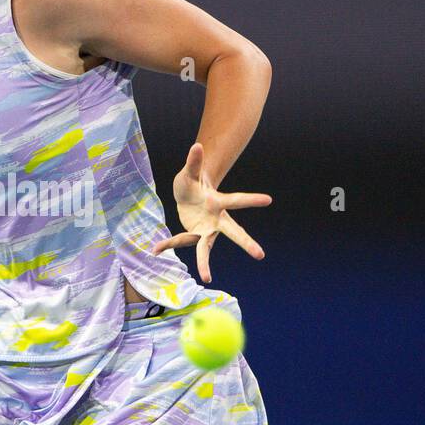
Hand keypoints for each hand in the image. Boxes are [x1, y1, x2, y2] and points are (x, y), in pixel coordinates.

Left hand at [151, 142, 269, 283]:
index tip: (269, 199)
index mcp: (218, 203)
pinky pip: (180, 241)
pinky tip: (155, 249)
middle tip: (260, 254)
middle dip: (246, 243)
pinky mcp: (194, 236)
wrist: (187, 196)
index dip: (252, 200)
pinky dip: (167, 244)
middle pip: (233, 233)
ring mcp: (206, 230)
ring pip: (206, 248)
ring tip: (207, 278)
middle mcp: (216, 220)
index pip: (237, 200)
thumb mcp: (189, 173)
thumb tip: (197, 146)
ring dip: (205, 264)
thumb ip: (193, 162)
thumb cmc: (191, 183)